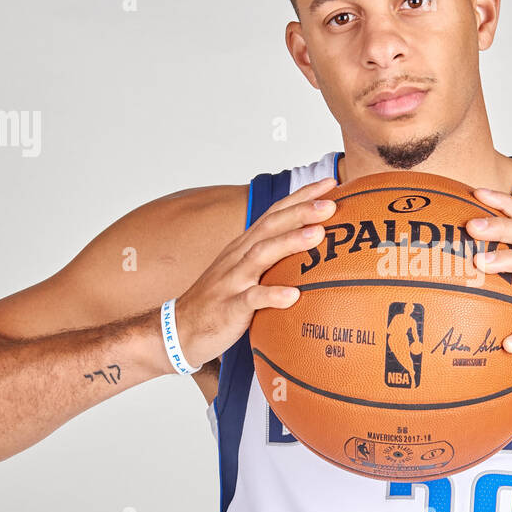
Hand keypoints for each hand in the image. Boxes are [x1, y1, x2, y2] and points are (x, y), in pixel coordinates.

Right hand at [174, 176, 337, 364]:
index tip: (330, 183)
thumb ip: (272, 257)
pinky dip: (272, 295)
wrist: (181, 328)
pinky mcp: (229, 307)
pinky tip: (293, 295)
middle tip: (331, 204)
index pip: (275, 213)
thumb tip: (309, 247)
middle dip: (301, 212)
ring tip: (317, 234)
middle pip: (271, 226)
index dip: (301, 196)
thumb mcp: (246, 271)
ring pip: (261, 255)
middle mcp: (239, 257)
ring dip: (289, 242)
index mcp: (245, 246)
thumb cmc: (221, 299)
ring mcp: (233, 280)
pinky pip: (251, 299)